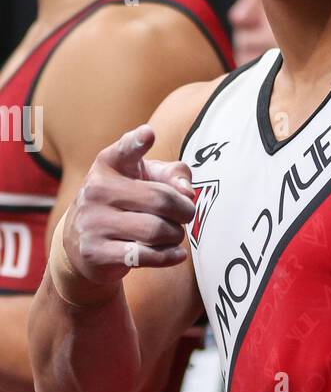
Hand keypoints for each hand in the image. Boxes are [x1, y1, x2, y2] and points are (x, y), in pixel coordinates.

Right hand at [64, 124, 195, 286]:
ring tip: (174, 234)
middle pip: (161, 199)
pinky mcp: (95, 252)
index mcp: (108, 165)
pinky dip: (168, 256)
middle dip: (184, 211)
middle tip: (187, 215)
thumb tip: (187, 192)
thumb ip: (173, 175)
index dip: (136, 142)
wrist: (83, 245)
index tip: (149, 134)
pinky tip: (176, 253)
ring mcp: (92, 222)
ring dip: (176, 235)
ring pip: (156, 230)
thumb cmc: (126, 204)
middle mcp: (96, 189)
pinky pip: (145, 256)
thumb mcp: (146, 180)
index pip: (124, 151)